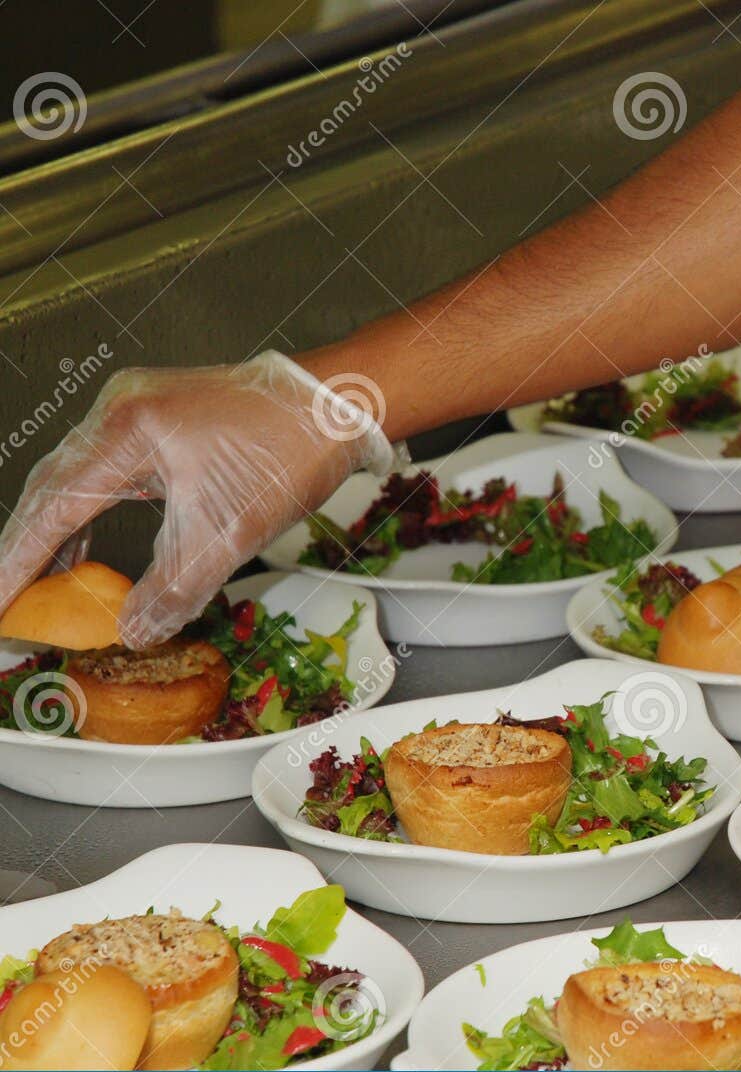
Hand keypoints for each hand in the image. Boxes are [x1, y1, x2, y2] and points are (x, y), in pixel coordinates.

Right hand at [0, 352, 398, 648]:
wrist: (338, 403)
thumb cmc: (293, 449)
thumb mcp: (230, 533)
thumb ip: (174, 589)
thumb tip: (135, 631)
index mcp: (127, 432)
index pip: (52, 506)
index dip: (18, 561)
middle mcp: (121, 411)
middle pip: (51, 487)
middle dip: (25, 548)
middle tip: (10, 601)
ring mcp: (137, 408)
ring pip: (75, 478)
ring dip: (57, 533)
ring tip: (40, 587)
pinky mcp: (158, 418)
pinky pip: (104, 470)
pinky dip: (91, 512)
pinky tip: (86, 547)